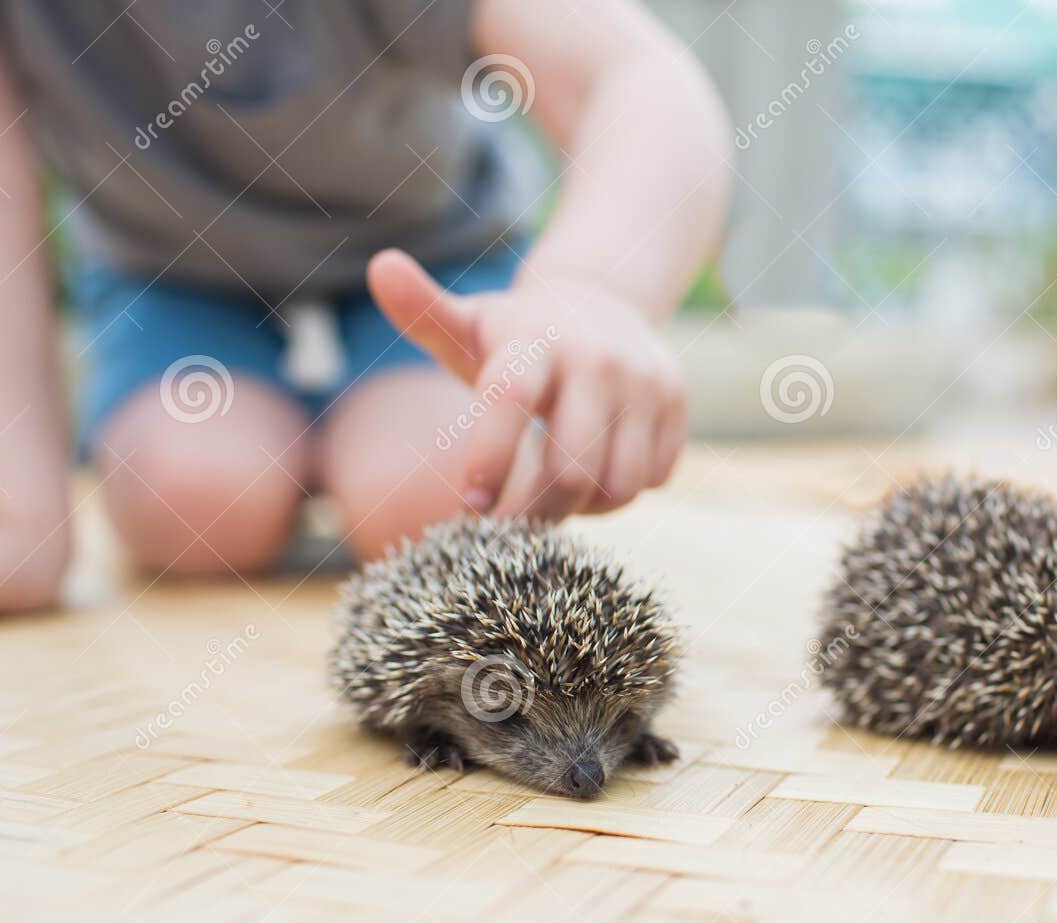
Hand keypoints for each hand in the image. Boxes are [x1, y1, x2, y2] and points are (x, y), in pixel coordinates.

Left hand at [367, 249, 686, 518]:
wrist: (603, 301)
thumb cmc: (517, 335)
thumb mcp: (470, 325)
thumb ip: (423, 310)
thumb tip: (381, 265)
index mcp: (534, 342)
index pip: (510, 398)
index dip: (490, 455)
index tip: (472, 505)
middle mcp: (595, 357)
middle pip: (572, 468)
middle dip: (536, 511)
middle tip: (511, 524)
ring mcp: (643, 380)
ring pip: (619, 485)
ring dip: (583, 508)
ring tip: (556, 493)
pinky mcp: (675, 401)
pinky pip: (653, 478)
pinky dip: (621, 492)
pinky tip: (597, 472)